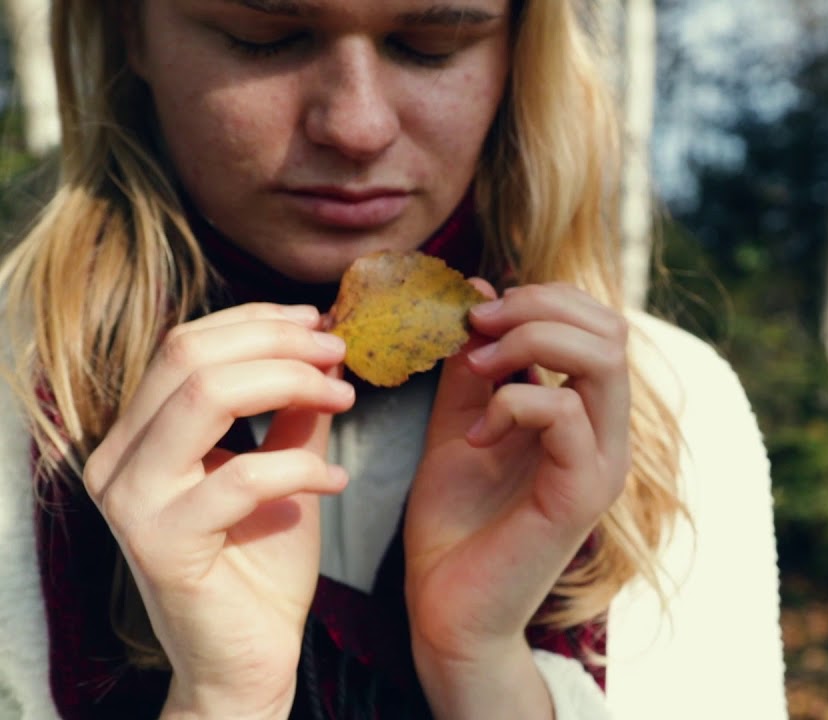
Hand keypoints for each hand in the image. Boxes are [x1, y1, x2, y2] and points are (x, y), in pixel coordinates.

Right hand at [81, 303, 354, 719]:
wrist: (246, 658)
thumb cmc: (262, 566)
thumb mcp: (286, 467)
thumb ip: (295, 411)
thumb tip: (325, 346)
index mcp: (142, 433)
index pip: (186, 343)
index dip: (259, 323)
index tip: (322, 323)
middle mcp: (119, 458)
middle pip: (190, 356)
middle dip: (278, 344)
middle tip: (341, 354)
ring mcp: (131, 499)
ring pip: (203, 396)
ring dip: (289, 384)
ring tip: (344, 400)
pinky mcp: (161, 543)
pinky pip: (238, 478)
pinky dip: (301, 467)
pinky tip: (337, 481)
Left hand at [404, 282, 630, 711]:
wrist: (445, 609)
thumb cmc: (455, 523)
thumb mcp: (458, 421)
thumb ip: (473, 364)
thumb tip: (477, 286)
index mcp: (587, 414)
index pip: (599, 323)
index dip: (542, 297)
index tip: (476, 311)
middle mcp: (607, 435)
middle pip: (612, 330)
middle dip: (538, 308)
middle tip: (477, 325)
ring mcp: (602, 465)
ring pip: (602, 360)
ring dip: (531, 343)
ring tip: (476, 366)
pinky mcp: (581, 495)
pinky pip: (568, 415)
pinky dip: (513, 403)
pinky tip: (475, 435)